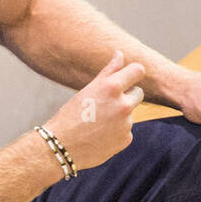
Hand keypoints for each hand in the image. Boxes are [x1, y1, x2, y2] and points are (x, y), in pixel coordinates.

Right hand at [42, 50, 146, 170]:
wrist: (62, 147)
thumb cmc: (71, 115)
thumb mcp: (88, 90)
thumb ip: (109, 71)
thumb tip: (120, 54)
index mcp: (111, 87)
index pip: (138, 70)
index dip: (134, 73)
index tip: (129, 77)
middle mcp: (122, 104)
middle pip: (138, 92)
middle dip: (127, 95)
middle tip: (106, 104)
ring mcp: (126, 123)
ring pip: (130, 113)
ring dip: (119, 116)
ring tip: (97, 123)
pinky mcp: (126, 139)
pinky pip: (126, 130)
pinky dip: (116, 132)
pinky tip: (100, 135)